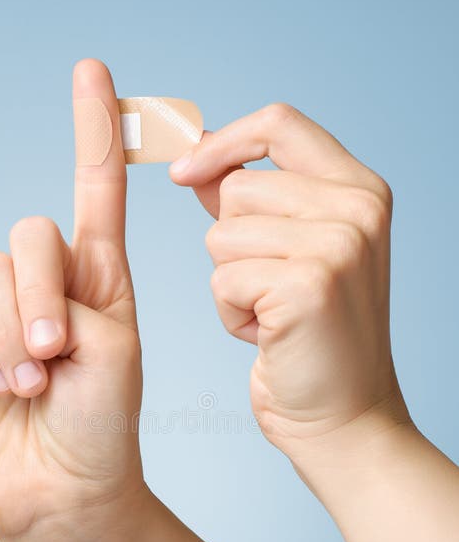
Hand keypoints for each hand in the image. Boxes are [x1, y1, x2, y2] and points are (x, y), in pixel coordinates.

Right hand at [0, 60, 148, 541]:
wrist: (67, 488)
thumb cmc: (104, 423)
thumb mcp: (114, 348)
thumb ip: (69, 295)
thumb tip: (11, 292)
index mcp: (99, 279)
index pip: (96, 191)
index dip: (94, 132)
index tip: (92, 73)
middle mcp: (48, 285)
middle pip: (28, 233)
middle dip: (39, 294)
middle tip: (55, 354)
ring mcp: (0, 312)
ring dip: (11, 334)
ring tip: (32, 383)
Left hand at [170, 104, 409, 462]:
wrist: (343, 418)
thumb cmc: (313, 340)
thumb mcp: (294, 255)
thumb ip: (255, 203)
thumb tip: (197, 159)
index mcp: (361, 189)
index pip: (279, 124)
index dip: (222, 142)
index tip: (181, 171)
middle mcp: (358, 207)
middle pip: (236, 188)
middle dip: (230, 244)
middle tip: (270, 290)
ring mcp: (339, 244)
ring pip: (221, 234)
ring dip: (230, 282)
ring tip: (272, 315)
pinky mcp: (309, 284)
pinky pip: (223, 279)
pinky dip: (231, 314)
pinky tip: (268, 337)